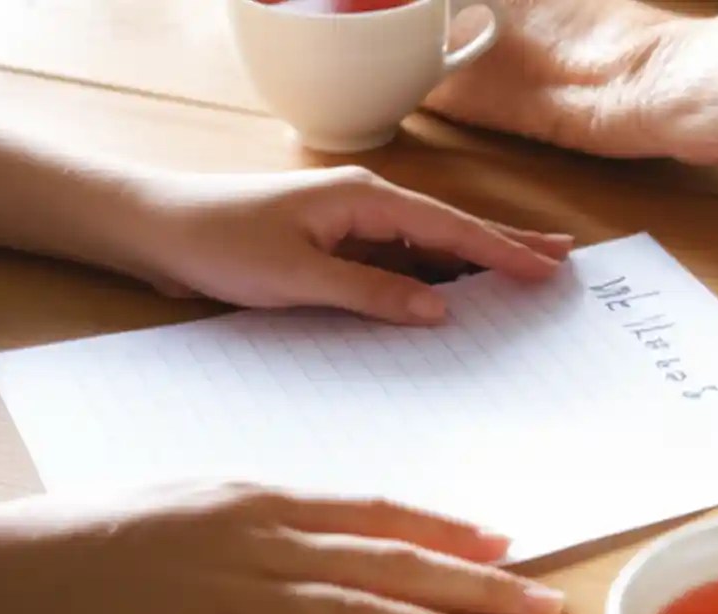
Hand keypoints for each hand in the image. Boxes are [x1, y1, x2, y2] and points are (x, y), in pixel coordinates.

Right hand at [0, 482, 564, 613]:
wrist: (20, 568)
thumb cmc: (106, 529)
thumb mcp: (200, 499)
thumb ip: (271, 514)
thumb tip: (332, 530)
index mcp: (268, 497)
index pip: (378, 511)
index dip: (447, 528)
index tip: (506, 542)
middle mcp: (270, 540)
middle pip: (393, 563)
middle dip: (475, 585)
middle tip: (541, 601)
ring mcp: (245, 595)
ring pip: (367, 613)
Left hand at [132, 167, 572, 324]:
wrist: (156, 230)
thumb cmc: (219, 243)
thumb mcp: (299, 276)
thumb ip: (373, 292)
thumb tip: (439, 309)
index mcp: (365, 199)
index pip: (450, 229)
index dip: (503, 252)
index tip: (548, 269)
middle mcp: (365, 204)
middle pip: (451, 229)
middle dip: (505, 244)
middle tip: (561, 257)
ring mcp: (351, 224)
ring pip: (427, 247)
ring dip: (472, 263)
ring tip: (524, 271)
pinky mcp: (333, 245)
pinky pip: (396, 263)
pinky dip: (430, 278)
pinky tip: (454, 293)